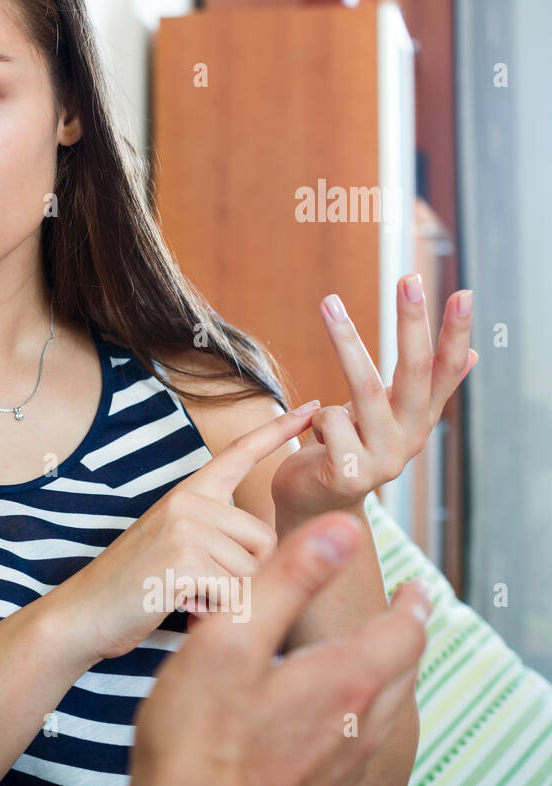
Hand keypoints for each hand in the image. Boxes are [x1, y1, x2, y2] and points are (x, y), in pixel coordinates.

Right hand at [50, 402, 320, 664]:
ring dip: (229, 598)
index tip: (311, 408)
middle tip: (200, 586)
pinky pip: (235, 595)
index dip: (276, 431)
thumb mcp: (175, 543)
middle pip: (264, 540)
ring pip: (253, 572)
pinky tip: (184, 607)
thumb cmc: (135, 586)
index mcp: (188, 493)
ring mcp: (185, 528)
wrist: (83, 612)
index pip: (239, 454)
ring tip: (188, 596)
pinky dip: (216, 613)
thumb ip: (215, 531)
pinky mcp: (184, 561)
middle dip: (245, 575)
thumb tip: (265, 545)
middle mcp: (188, 502)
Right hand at [125, 510, 430, 785]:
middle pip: (404, 671)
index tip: (413, 585)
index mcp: (343, 682)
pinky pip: (365, 738)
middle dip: (405, 635)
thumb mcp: (231, 637)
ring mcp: (342, 762)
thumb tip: (340, 528)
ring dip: (388, 672)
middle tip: (399, 611)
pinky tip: (335, 709)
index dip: (412, 603)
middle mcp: (357, 726)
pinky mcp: (322, 785)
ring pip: (387, 708)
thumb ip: (287, 579)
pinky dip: (365, 707)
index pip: (405, 633)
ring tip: (372, 652)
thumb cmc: (195, 733)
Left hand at [271, 276, 476, 521]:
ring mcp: (382, 458)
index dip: (456, 334)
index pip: (445, 372)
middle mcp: (408, 439)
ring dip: (347, 341)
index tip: (464, 292)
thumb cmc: (348, 450)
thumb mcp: (389, 417)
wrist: (314, 507)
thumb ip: (426, 390)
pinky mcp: (349, 473)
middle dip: (412, 324)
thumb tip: (475, 355)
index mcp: (419, 420)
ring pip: (364, 388)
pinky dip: (316, 414)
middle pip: (413, 373)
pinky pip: (330, 420)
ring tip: (329, 301)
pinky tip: (311, 429)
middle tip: (408, 277)